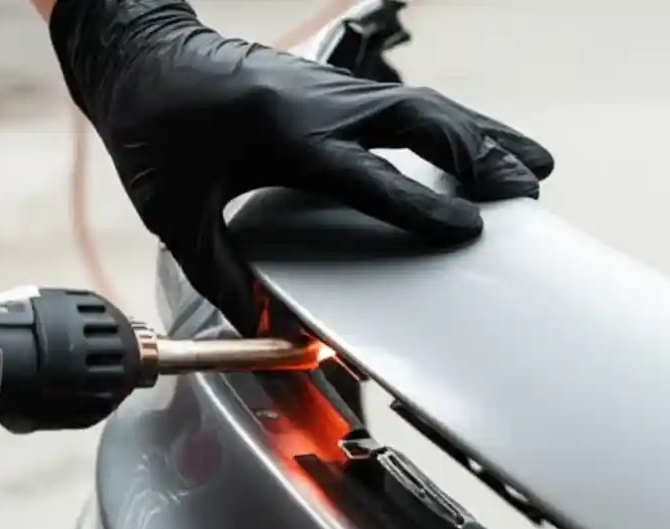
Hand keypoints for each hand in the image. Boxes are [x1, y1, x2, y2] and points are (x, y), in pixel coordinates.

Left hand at [51, 0, 552, 332]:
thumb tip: (265, 327)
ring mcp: (328, 89)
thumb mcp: (175, 212)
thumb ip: (220, 274)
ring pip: (423, 105)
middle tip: (529, 190)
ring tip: (529, 164)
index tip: (470, 230)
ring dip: (479, 133)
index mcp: (282, 137)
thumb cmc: (152, 130)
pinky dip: (449, 123)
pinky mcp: (328, 87)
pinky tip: (471, 143)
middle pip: (421, 122)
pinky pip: (404, 102)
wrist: (139, 60)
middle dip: (481, 156)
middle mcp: (318, 106)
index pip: (370, 177)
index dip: (423, 205)